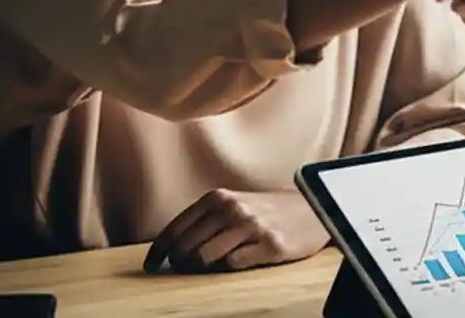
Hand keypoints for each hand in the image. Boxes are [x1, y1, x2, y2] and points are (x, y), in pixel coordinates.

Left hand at [143, 189, 328, 273]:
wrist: (313, 208)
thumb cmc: (268, 210)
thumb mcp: (234, 204)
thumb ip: (206, 219)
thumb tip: (172, 248)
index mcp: (218, 197)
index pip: (175, 229)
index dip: (158, 252)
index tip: (151, 267)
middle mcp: (232, 209)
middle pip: (186, 248)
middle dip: (181, 263)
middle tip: (187, 269)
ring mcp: (251, 226)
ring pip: (206, 258)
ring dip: (204, 267)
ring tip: (213, 265)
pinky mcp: (270, 245)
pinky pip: (233, 265)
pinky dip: (229, 268)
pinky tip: (239, 260)